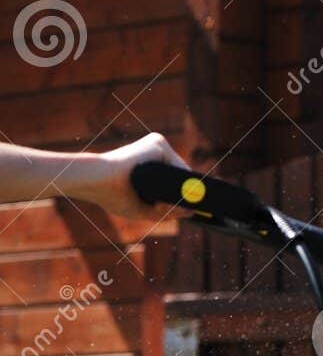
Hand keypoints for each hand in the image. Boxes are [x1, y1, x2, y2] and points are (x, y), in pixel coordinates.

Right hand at [69, 133, 189, 220]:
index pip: (176, 182)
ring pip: (183, 177)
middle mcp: (155, 153)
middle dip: (187, 198)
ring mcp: (157, 146)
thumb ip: (169, 212)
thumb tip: (193, 212)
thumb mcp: (145, 210)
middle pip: (183, 179)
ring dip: (179, 195)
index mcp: (149, 166)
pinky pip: (179, 170)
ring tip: (157, 204)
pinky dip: (178, 185)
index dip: (185, 197)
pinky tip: (165, 193)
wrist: (94, 180)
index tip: (195, 211)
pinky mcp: (158, 143)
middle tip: (189, 212)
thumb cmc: (112, 195)